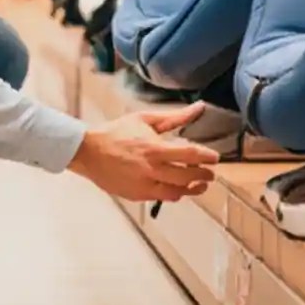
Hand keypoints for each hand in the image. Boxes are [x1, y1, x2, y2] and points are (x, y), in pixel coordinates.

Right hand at [67, 101, 219, 202]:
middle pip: (188, 177)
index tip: (214, 158)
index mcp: (155, 148)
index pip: (191, 155)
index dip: (207, 157)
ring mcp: (145, 185)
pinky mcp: (138, 195)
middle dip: (204, 176)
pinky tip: (177, 187)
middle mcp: (152, 169)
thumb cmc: (118, 132)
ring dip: (192, 189)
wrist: (89, 151)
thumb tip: (199, 107)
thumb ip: (175, 116)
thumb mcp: (146, 119)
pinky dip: (174, 193)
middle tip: (210, 174)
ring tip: (198, 185)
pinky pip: (162, 198)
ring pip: (177, 192)